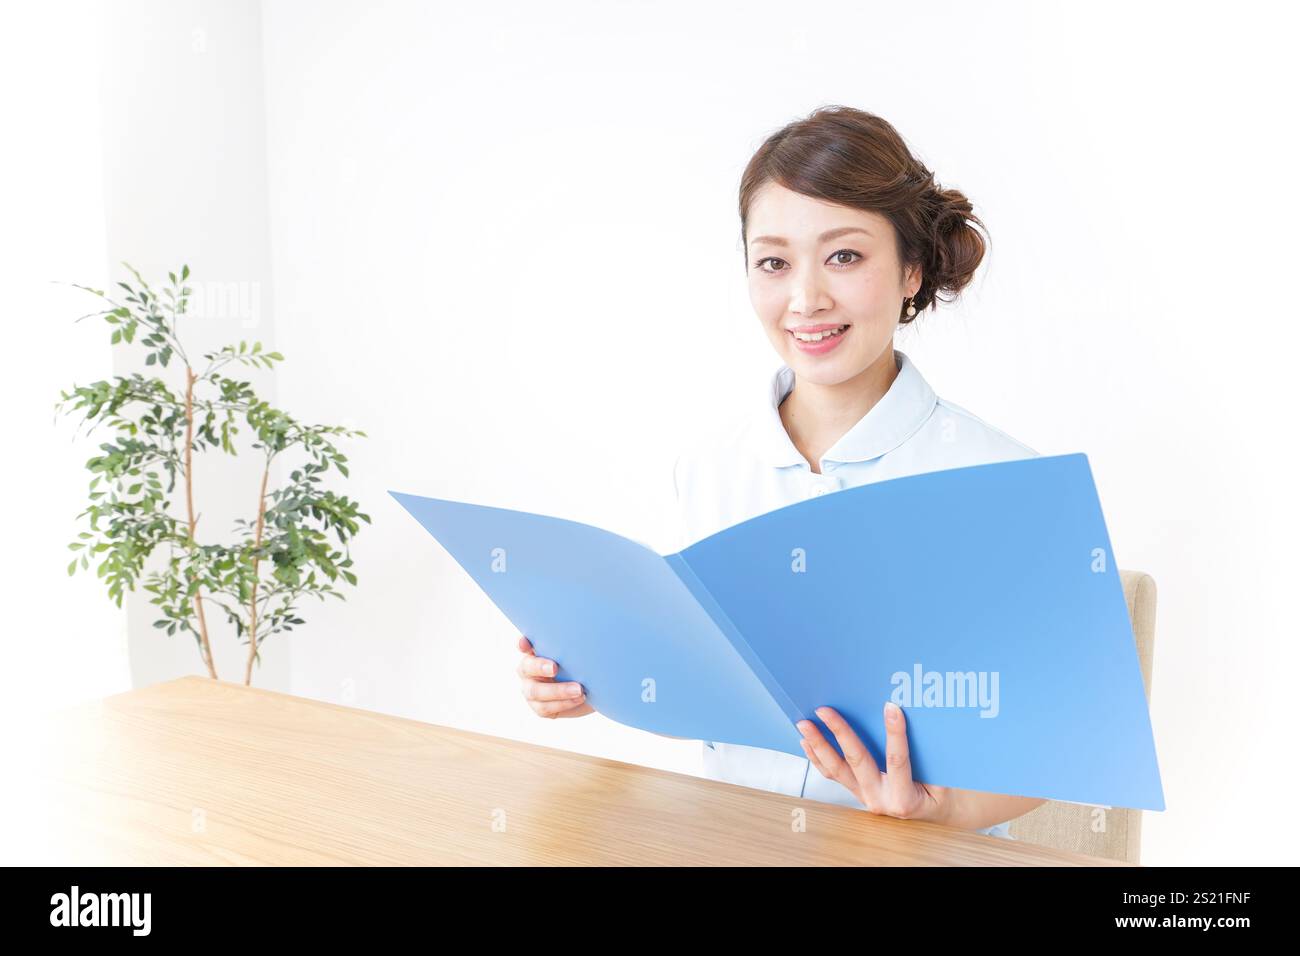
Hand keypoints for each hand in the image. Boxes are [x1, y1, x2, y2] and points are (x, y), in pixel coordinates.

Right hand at [516, 634, 593, 718]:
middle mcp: (528, 670)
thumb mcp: (578, 654)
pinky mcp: (539, 707)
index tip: (526, 644)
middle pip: (526, 668)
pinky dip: (564, 703)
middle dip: (539, 667)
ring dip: (558, 691)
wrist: (592, 690)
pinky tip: (579, 698)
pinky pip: (546, 707)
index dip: (522, 644)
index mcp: (534, 652)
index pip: (523, 645)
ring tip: (579, 689)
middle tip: (555, 668)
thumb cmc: (582, 665)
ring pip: (535, 691)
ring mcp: (531, 690)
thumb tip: (581, 629)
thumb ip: (571, 645)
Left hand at [796, 702, 950, 823]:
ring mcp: (865, 797)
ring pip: (837, 770)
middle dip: (839, 733)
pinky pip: (833, 775)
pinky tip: (806, 741)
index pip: (898, 761)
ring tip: (804, 724)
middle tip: (825, 711)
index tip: (891, 707)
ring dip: (819, 745)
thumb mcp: (943, 778)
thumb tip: (915, 716)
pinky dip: (818, 757)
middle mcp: (880, 801)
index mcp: (906, 799)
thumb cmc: (942, 793)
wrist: (934, 814)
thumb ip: (929, 754)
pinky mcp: (856, 792)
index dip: (895, 734)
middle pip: (857, 762)